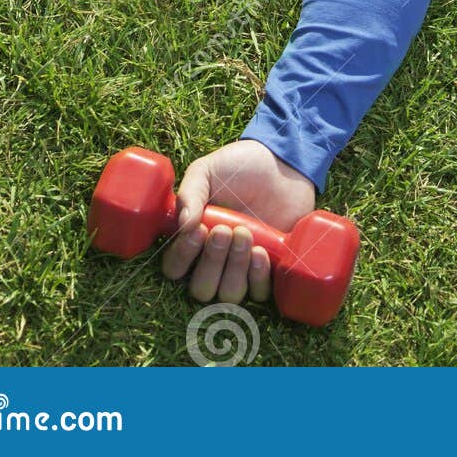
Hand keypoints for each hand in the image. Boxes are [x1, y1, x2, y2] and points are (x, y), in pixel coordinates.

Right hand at [160, 138, 315, 306]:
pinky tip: (261, 251)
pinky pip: (259, 293)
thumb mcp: (207, 171)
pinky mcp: (269, 268)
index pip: (174, 268)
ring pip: (229, 293)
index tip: (199, 230)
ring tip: (245, 234)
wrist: (282, 162)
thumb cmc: (240, 166)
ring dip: (235, 267)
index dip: (183, 256)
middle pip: (201, 289)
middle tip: (225, 231)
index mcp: (193, 238)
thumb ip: (189, 194)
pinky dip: (258, 277)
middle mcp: (214, 259)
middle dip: (212, 262)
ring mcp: (241, 266)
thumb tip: (183, 226)